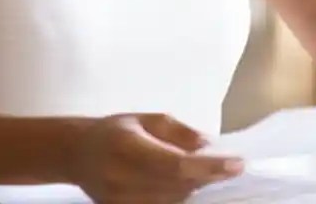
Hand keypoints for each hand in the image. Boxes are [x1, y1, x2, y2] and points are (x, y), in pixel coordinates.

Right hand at [69, 113, 242, 203]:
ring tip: (207, 174)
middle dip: (208, 178)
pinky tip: (187, 186)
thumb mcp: (149, 120)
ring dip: (195, 189)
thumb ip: (180, 133)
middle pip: (177, 187)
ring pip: (172, 202)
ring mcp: (120, 201)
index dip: (209, 168)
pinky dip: (179, 198)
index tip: (238, 164)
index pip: (176, 165)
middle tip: (230, 166)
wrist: (78, 154)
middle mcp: (121, 178)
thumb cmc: (117, 131)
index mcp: (127, 147)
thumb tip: (210, 147)